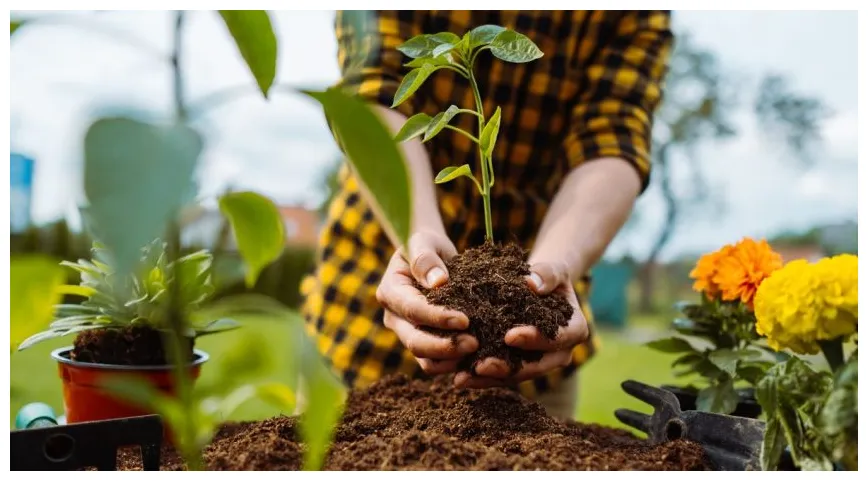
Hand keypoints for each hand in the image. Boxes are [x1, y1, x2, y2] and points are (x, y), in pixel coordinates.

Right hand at [376, 231, 477, 374]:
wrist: (431, 258)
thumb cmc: (427, 246)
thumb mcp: (424, 241)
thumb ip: (426, 258)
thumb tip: (439, 282)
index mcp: (391, 291)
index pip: (413, 310)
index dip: (437, 317)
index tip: (465, 320)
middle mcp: (394, 317)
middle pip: (415, 341)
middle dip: (444, 346)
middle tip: (474, 343)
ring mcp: (407, 333)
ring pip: (424, 358)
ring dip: (450, 359)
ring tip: (477, 352)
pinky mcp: (423, 344)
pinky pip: (435, 363)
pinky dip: (454, 364)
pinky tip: (476, 359)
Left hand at [453, 260, 588, 387]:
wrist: (539, 289)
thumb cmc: (547, 277)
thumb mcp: (552, 270)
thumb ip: (547, 274)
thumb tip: (532, 283)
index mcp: (575, 330)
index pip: (557, 338)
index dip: (535, 339)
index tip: (510, 336)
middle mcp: (561, 353)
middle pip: (537, 366)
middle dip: (509, 368)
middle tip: (482, 366)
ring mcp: (540, 362)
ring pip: (516, 375)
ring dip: (489, 378)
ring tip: (463, 378)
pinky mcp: (519, 366)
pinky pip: (501, 375)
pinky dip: (481, 376)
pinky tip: (459, 376)